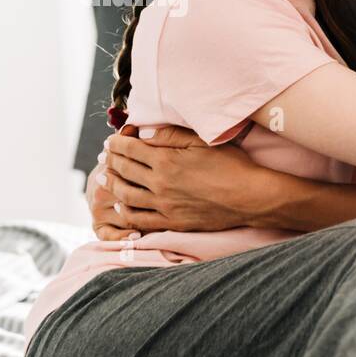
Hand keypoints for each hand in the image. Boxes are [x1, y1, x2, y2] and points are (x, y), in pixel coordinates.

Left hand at [99, 124, 261, 235]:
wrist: (250, 197)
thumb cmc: (231, 165)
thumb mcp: (202, 141)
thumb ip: (169, 135)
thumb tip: (141, 134)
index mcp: (165, 160)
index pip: (130, 149)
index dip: (117, 143)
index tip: (112, 140)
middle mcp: (159, 184)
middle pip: (124, 171)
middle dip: (112, 161)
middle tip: (106, 156)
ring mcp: (164, 206)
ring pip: (126, 196)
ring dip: (113, 185)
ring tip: (105, 178)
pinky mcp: (172, 222)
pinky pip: (140, 220)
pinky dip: (126, 212)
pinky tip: (122, 206)